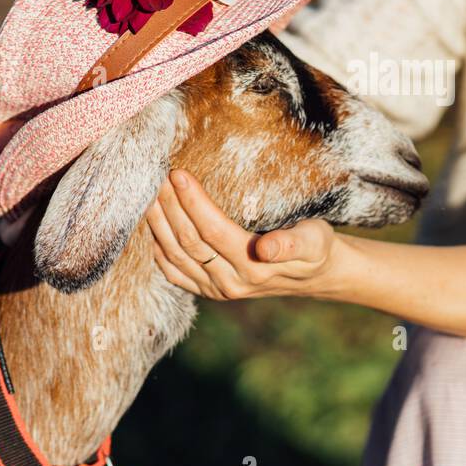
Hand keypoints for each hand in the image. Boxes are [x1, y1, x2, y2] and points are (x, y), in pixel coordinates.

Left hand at [146, 168, 339, 300]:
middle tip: (157, 177)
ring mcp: (218, 290)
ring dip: (159, 226)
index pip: (214, 230)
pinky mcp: (209, 291)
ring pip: (177, 256)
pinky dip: (160, 251)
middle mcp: (232, 282)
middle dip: (170, 207)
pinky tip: (153, 229)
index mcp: (255, 267)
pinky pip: (175, 273)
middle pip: (189, 242)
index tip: (178, 174)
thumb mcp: (314, 240)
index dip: (193, 202)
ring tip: (149, 195)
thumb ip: (291, 243)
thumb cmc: (315, 247)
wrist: (316, 276)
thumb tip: (265, 249)